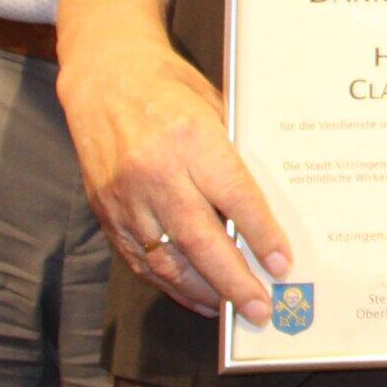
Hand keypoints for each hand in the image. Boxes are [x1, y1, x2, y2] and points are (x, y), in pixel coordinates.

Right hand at [57, 43, 285, 324]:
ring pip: (166, 259)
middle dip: (233, 280)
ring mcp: (125, 197)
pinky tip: (196, 294)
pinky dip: (169, 282)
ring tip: (232, 308)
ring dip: (202, 290)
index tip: (282, 264)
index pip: (235, 197)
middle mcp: (154, 173)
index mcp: (190, 140)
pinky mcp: (106, 212)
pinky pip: (139, 259)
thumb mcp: (216, 109)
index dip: (260, 235)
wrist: (104, 79)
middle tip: (260, 307)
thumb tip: (270, 208)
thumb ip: (235, 157)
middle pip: (199, 239)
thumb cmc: (170, 90)